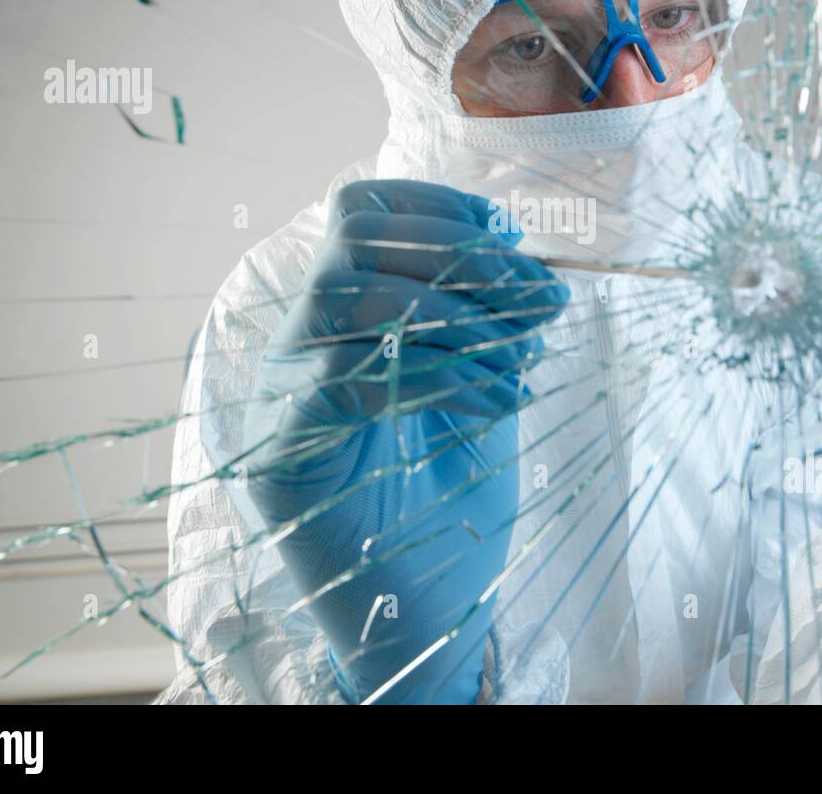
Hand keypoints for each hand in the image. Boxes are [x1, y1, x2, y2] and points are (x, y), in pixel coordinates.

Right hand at [243, 179, 567, 702]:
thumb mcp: (484, 389)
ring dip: (454, 314)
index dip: (439, 207)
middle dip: (459, 252)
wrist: (427, 614)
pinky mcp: (285, 453)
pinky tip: (495, 401)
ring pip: (344, 294)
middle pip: (350, 237)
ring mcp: (284, 395)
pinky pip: (347, 375)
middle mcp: (302, 344)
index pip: (361, 212)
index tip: (513, 235)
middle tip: (537, 296)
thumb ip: (489, 323)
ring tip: (521, 358)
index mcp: (344, 318)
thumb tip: (519, 254)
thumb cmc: (452, 502)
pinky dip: (438, 374)